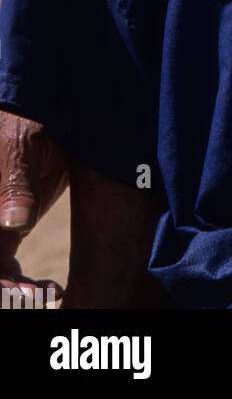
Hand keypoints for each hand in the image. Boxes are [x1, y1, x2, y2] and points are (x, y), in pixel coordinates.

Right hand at [0, 110, 67, 302]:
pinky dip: (23, 284)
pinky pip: (7, 267)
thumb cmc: (29, 119)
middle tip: (37, 296)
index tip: (21, 291)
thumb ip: (16, 182)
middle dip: (5, 290)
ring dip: (15, 291)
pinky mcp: (10, 226)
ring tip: (47, 293)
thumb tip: (15, 223)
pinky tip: (50, 287)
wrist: (50, 110)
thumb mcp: (23, 144)